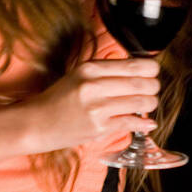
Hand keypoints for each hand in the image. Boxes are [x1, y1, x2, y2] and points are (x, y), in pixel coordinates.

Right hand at [22, 57, 160, 155]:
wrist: (37, 123)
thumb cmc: (59, 99)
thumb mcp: (79, 75)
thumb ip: (107, 71)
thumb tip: (140, 69)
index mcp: (90, 68)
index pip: (134, 63)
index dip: (151, 68)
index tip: (153, 72)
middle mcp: (94, 85)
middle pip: (142, 82)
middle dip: (154, 86)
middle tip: (152, 89)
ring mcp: (97, 107)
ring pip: (141, 102)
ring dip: (151, 104)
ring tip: (148, 105)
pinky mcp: (99, 127)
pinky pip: (131, 122)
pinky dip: (144, 123)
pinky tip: (147, 123)